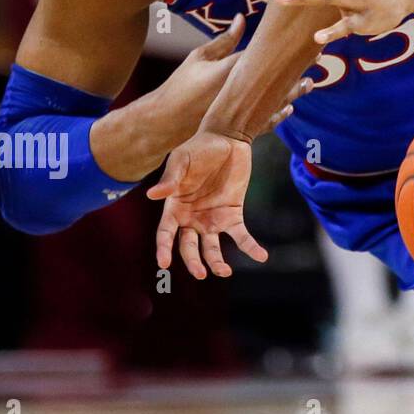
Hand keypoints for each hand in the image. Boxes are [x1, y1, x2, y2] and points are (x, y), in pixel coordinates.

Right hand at [148, 131, 264, 278]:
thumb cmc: (198, 148)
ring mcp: (212, 218)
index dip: (163, 248)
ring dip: (216, 262)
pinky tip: (261, 256)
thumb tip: (152, 195)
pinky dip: (250, 247)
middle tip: (200, 274)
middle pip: (189, 247)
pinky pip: (240, 236)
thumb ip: (171, 179)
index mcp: (174, 208)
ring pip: (212, 248)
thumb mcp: (181, 161)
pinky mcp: (233, 214)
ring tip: (225, 272)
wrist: (226, 139)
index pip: (165, 233)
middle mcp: (191, 218)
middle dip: (193, 262)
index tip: (163, 264)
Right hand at [152, 13, 311, 139]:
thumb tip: (242, 18)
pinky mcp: (241, 128)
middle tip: (318, 53)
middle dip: (299, 65)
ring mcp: (244, 112)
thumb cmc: (179, 87)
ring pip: (279, 100)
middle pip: (280, 76)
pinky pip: (268, 121)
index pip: (267, 54)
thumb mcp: (198, 58)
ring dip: (296, 90)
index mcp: (234, 70)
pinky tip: (290, 107)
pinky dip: (280, 113)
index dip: (287, 45)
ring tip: (310, 81)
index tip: (304, 36)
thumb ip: (224, 40)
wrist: (165, 124)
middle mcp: (244, 92)